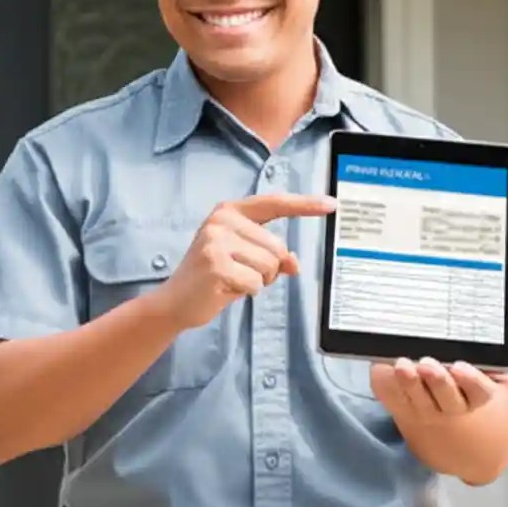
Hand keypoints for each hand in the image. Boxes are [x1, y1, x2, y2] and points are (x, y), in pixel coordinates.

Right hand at [151, 193, 336, 329]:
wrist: (175, 302)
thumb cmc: (213, 277)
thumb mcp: (245, 260)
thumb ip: (271, 255)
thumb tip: (294, 263)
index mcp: (230, 211)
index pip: (274, 204)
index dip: (305, 205)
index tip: (332, 204)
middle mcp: (222, 220)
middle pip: (277, 246)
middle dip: (268, 268)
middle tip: (240, 274)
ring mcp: (216, 241)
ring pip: (269, 265)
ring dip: (258, 280)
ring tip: (232, 280)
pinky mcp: (215, 264)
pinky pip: (256, 282)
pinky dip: (247, 291)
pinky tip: (225, 288)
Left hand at [369, 303, 507, 417]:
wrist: (460, 445)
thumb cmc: (476, 397)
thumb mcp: (500, 374)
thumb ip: (506, 339)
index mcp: (477, 398)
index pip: (477, 393)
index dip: (470, 381)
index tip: (460, 367)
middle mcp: (450, 407)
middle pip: (445, 397)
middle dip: (436, 381)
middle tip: (426, 363)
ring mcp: (424, 412)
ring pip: (416, 400)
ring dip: (407, 383)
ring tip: (402, 365)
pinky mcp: (401, 410)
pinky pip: (391, 398)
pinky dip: (385, 383)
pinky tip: (383, 366)